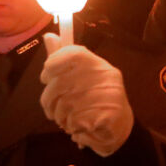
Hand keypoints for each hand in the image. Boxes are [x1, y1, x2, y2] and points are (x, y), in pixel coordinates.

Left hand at [39, 33, 134, 156]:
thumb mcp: (82, 78)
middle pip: (61, 82)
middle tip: (51, 109)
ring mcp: (108, 95)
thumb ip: (63, 59)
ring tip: (66, 120)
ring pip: (64, 105)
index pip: (73, 53)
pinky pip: (74, 121)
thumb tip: (48, 35)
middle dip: (49, 100)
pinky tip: (78, 128)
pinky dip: (71, 127)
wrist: (120, 129)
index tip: (45, 77)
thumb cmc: (96, 101)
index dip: (53, 63)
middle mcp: (105, 76)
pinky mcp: (107, 116)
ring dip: (59, 117)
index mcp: (99, 65)